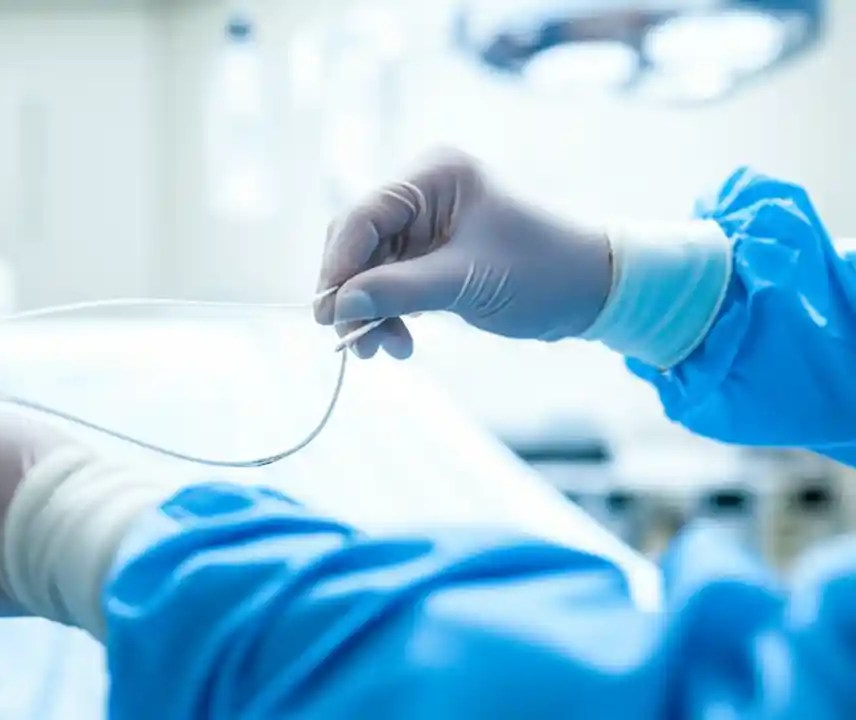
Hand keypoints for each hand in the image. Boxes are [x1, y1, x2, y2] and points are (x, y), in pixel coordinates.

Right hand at [314, 148, 611, 358]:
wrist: (592, 289)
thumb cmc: (542, 272)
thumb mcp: (466, 282)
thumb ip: (398, 290)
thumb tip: (340, 306)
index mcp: (434, 174)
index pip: (363, 217)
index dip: (338, 267)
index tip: (328, 316)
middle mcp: (423, 190)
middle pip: (359, 242)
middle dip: (354, 294)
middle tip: (354, 343)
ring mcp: (425, 221)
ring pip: (369, 267)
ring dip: (370, 310)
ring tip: (385, 349)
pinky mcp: (430, 252)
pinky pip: (389, 281)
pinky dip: (389, 312)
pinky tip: (400, 341)